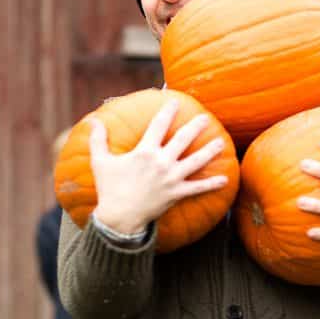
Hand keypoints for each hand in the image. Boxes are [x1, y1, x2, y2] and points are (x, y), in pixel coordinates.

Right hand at [88, 99, 227, 233]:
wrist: (119, 218)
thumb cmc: (109, 189)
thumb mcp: (100, 162)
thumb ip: (98, 140)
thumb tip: (94, 120)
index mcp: (144, 151)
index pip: (159, 125)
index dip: (167, 111)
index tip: (175, 101)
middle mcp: (161, 162)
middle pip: (183, 140)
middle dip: (195, 126)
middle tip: (206, 117)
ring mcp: (171, 178)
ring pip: (195, 161)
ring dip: (209, 151)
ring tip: (221, 142)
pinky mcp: (177, 194)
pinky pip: (197, 188)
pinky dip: (211, 185)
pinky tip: (225, 180)